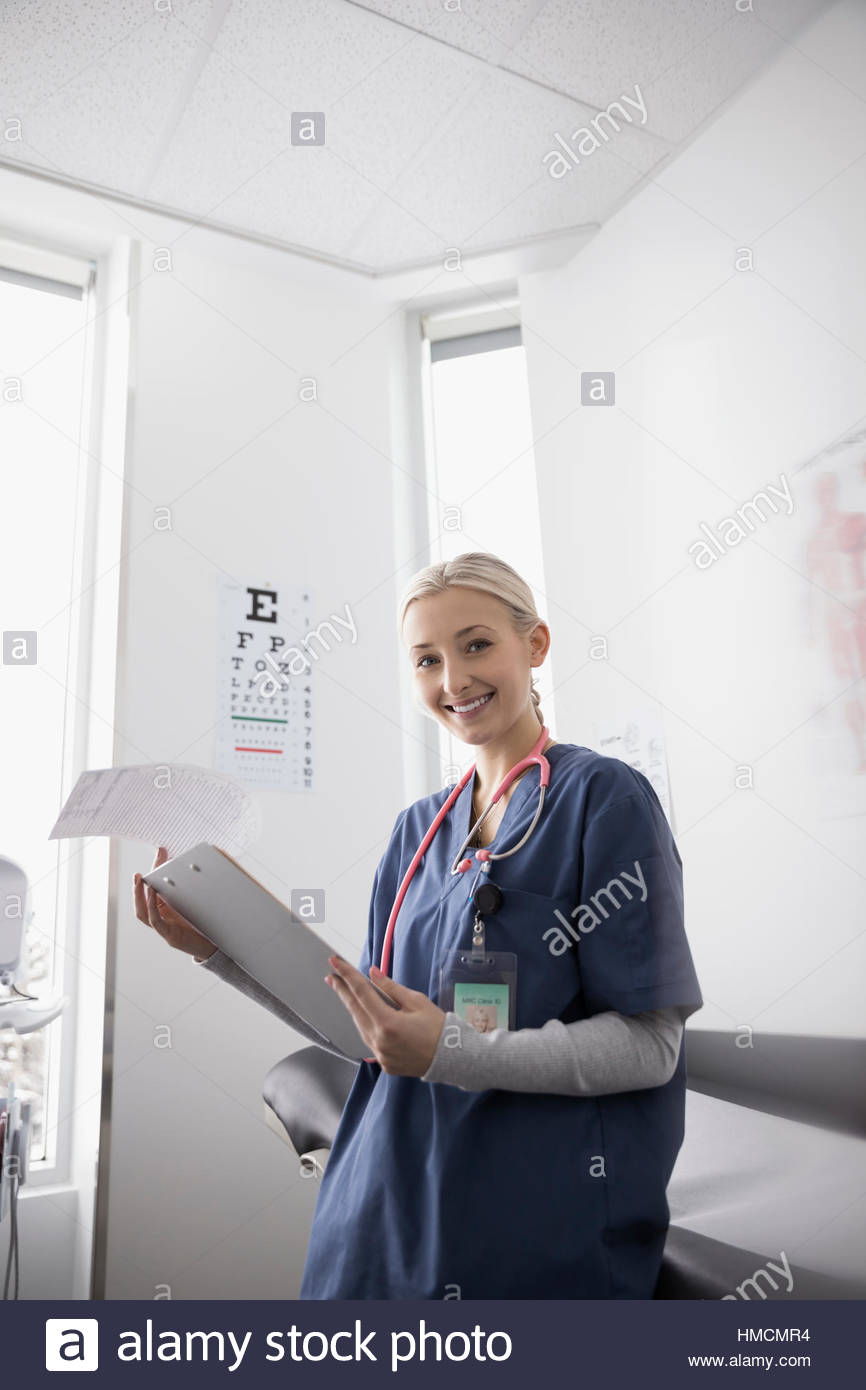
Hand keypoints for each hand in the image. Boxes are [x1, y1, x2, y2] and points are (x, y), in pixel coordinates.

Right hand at [132, 846, 216, 959]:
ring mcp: (165, 929)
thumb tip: (194, 863)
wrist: (217, 946)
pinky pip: (155, 921)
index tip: (160, 853)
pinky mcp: (171, 937)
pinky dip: (152, 907)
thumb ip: (193, 886)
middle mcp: (162, 919)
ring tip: (140, 880)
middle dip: (138, 886)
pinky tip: (153, 895)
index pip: (153, 891)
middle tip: (138, 871)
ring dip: (139, 896)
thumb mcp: (198, 901)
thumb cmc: (207, 924)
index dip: (153, 873)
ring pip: (143, 913)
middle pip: (143, 901)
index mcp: (166, 910)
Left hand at [325, 955, 444, 1076]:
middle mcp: (379, 1040)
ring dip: (353, 1008)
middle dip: (342, 991)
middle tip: (332, 976)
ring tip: (346, 993)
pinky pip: (369, 1040)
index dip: (347, 975)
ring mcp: (380, 1054)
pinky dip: (366, 1025)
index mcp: (387, 1023)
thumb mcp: (416, 1001)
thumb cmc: (438, 1028)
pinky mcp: (384, 1063)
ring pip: (360, 1026)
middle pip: (355, 1010)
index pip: (361, 993)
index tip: (335, 963)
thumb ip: (390, 987)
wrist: (453, 1058)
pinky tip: (365, 1015)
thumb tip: (372, 973)